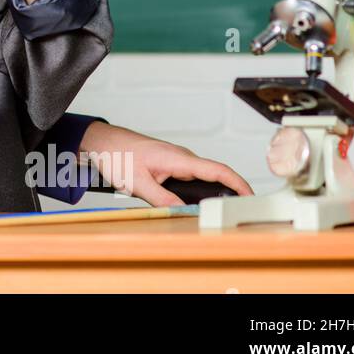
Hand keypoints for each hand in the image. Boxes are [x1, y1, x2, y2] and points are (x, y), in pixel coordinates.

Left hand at [79, 122, 254, 206]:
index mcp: (179, 158)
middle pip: (215, 175)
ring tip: (220, 211)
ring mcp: (176, 160)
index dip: (239, 183)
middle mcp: (182, 157)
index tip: (252, 197)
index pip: (218, 170)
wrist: (101, 141)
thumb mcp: (138, 183)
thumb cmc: (117, 155)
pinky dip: (198, 190)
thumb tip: (184, 212)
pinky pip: (190, 178)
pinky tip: (196, 203)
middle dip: (230, 192)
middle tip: (238, 211)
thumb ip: (162, 199)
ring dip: (212, 192)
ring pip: (202, 178)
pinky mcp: (169, 164)